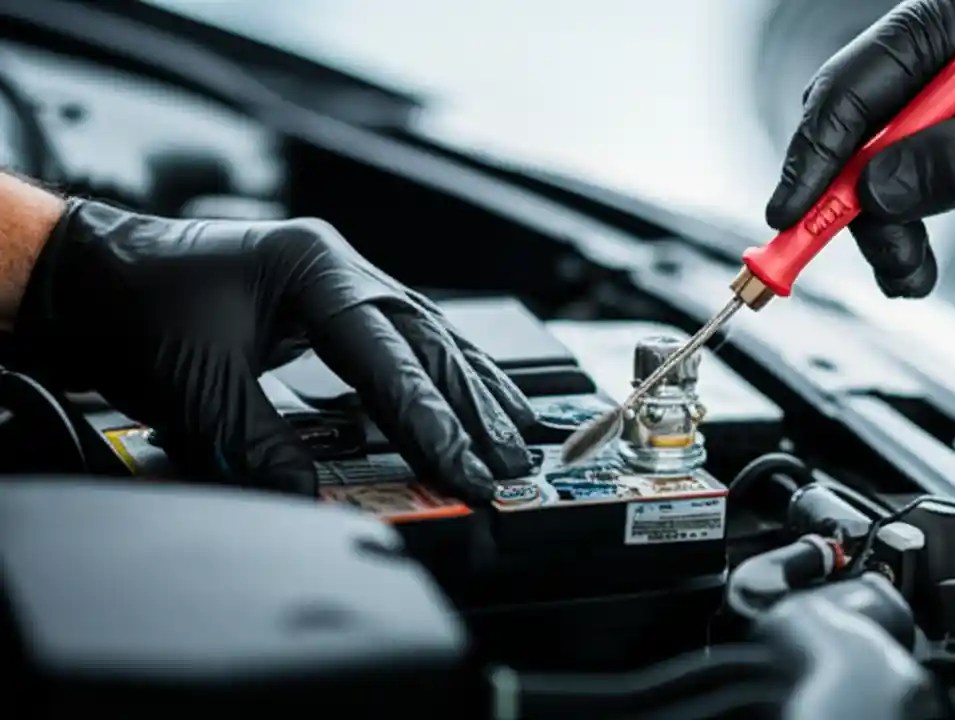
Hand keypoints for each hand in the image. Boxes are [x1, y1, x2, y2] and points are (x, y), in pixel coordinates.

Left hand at [12, 198, 536, 500]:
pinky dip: (444, 375)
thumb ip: (258, 444)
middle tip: (510, 460)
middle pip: (428, 338)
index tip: (463, 466)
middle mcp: (339, 265)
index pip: (388, 351)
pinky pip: (406, 341)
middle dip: (472, 404)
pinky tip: (476, 395)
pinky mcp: (332, 305)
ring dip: (473, 388)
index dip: (429, 415)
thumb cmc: (135, 305)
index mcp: (314, 263)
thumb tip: (313, 499)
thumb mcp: (195, 384)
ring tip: (519, 432)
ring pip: (429, 336)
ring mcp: (341, 280)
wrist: (90, 274)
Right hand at [766, 0, 954, 297]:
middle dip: (851, 202)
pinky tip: (914, 267)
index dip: (819, 146)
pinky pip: (891, 190)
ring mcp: (939, 100)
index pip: (864, 77)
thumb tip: (873, 188)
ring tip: (912, 276)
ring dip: (877, 232)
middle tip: (879, 259)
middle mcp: (940, 54)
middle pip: (851, 126)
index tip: (793, 207)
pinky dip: (895, 236)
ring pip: (865, 170)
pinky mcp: (943, 143)